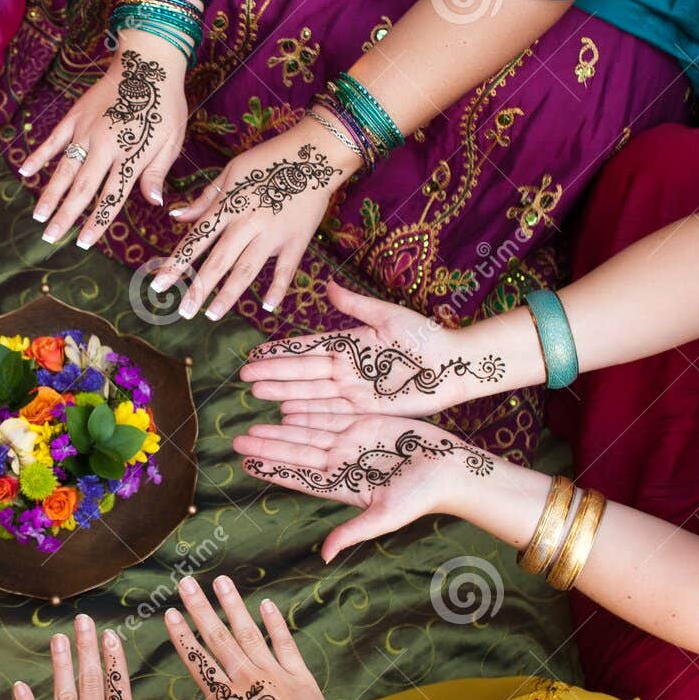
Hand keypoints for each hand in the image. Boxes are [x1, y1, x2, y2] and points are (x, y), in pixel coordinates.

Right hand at [21, 34, 187, 250]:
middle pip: (82, 188)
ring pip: (64, 169)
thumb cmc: (165, 103)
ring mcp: (86, 131)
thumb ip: (157, 172)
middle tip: (50, 237)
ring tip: (38, 216)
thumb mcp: (172, 139)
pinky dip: (39, 156)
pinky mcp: (75, 116)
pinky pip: (54, 140)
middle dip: (65, 215)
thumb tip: (153, 202)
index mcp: (129, 155)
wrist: (148, 60)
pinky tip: (25, 172)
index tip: (82, 242)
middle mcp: (104, 146)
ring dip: (50, 194)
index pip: (111, 197)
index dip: (96, 222)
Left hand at [152, 121, 347, 320]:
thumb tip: (175, 215)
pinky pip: (286, 269)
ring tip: (212, 314)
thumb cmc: (269, 159)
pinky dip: (278, 288)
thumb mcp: (232, 171)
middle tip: (184, 312)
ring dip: (228, 295)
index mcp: (228, 206)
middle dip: (199, 289)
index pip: (196, 240)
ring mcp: (272, 234)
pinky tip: (268, 307)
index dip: (176, 264)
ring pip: (246, 270)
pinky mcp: (296, 240)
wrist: (316, 153)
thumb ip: (204, 199)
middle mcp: (247, 223)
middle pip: (218, 261)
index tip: (159, 285)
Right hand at [166, 576, 356, 699]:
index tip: (171, 614)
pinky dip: (275, 624)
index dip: (183, 638)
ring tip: (221, 581)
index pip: (199, 662)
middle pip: (219, 639)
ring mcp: (275, 674)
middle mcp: (249, 679)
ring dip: (233, 606)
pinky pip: (285, 645)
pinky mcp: (300, 676)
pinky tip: (265, 604)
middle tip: (187, 583)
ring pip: (249, 633)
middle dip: (201, 610)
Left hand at [234, 414, 495, 560]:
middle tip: (237, 441)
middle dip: (268, 446)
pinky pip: (331, 415)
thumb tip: (325, 556)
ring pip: (309, 432)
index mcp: (342, 486)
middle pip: (297, 453)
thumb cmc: (423, 496)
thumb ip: (353, 531)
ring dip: (281, 429)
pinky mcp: (367, 424)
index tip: (246, 464)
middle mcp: (342, 464)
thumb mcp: (386, 515)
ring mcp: (353, 443)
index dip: (273, 469)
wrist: (452, 469)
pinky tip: (286, 406)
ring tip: (254, 424)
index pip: (299, 477)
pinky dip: (308, 410)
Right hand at [239, 282, 504, 417]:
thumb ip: (356, 305)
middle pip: (302, 373)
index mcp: (349, 345)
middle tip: (244, 377)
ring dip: (283, 393)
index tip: (257, 352)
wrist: (454, 366)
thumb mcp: (389, 316)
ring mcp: (353, 391)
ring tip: (257, 393)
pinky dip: (308, 413)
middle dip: (273, 375)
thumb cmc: (426, 337)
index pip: (308, 347)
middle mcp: (346, 369)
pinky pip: (331, 412)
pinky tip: (286, 413)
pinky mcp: (365, 410)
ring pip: (311, 393)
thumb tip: (327, 286)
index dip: (282, 351)